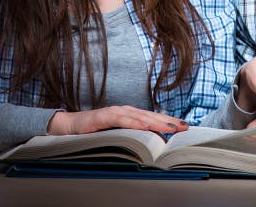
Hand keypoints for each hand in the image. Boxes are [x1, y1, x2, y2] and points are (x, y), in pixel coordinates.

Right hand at [47, 105, 188, 135]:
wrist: (70, 126)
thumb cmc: (94, 132)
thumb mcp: (116, 135)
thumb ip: (131, 136)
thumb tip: (152, 144)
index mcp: (130, 115)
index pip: (153, 118)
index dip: (168, 121)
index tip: (185, 126)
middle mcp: (125, 111)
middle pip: (151, 116)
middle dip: (168, 121)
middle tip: (184, 126)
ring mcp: (115, 112)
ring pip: (140, 116)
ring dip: (156, 121)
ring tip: (171, 127)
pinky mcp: (104, 116)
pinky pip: (122, 120)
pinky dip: (134, 122)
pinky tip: (145, 126)